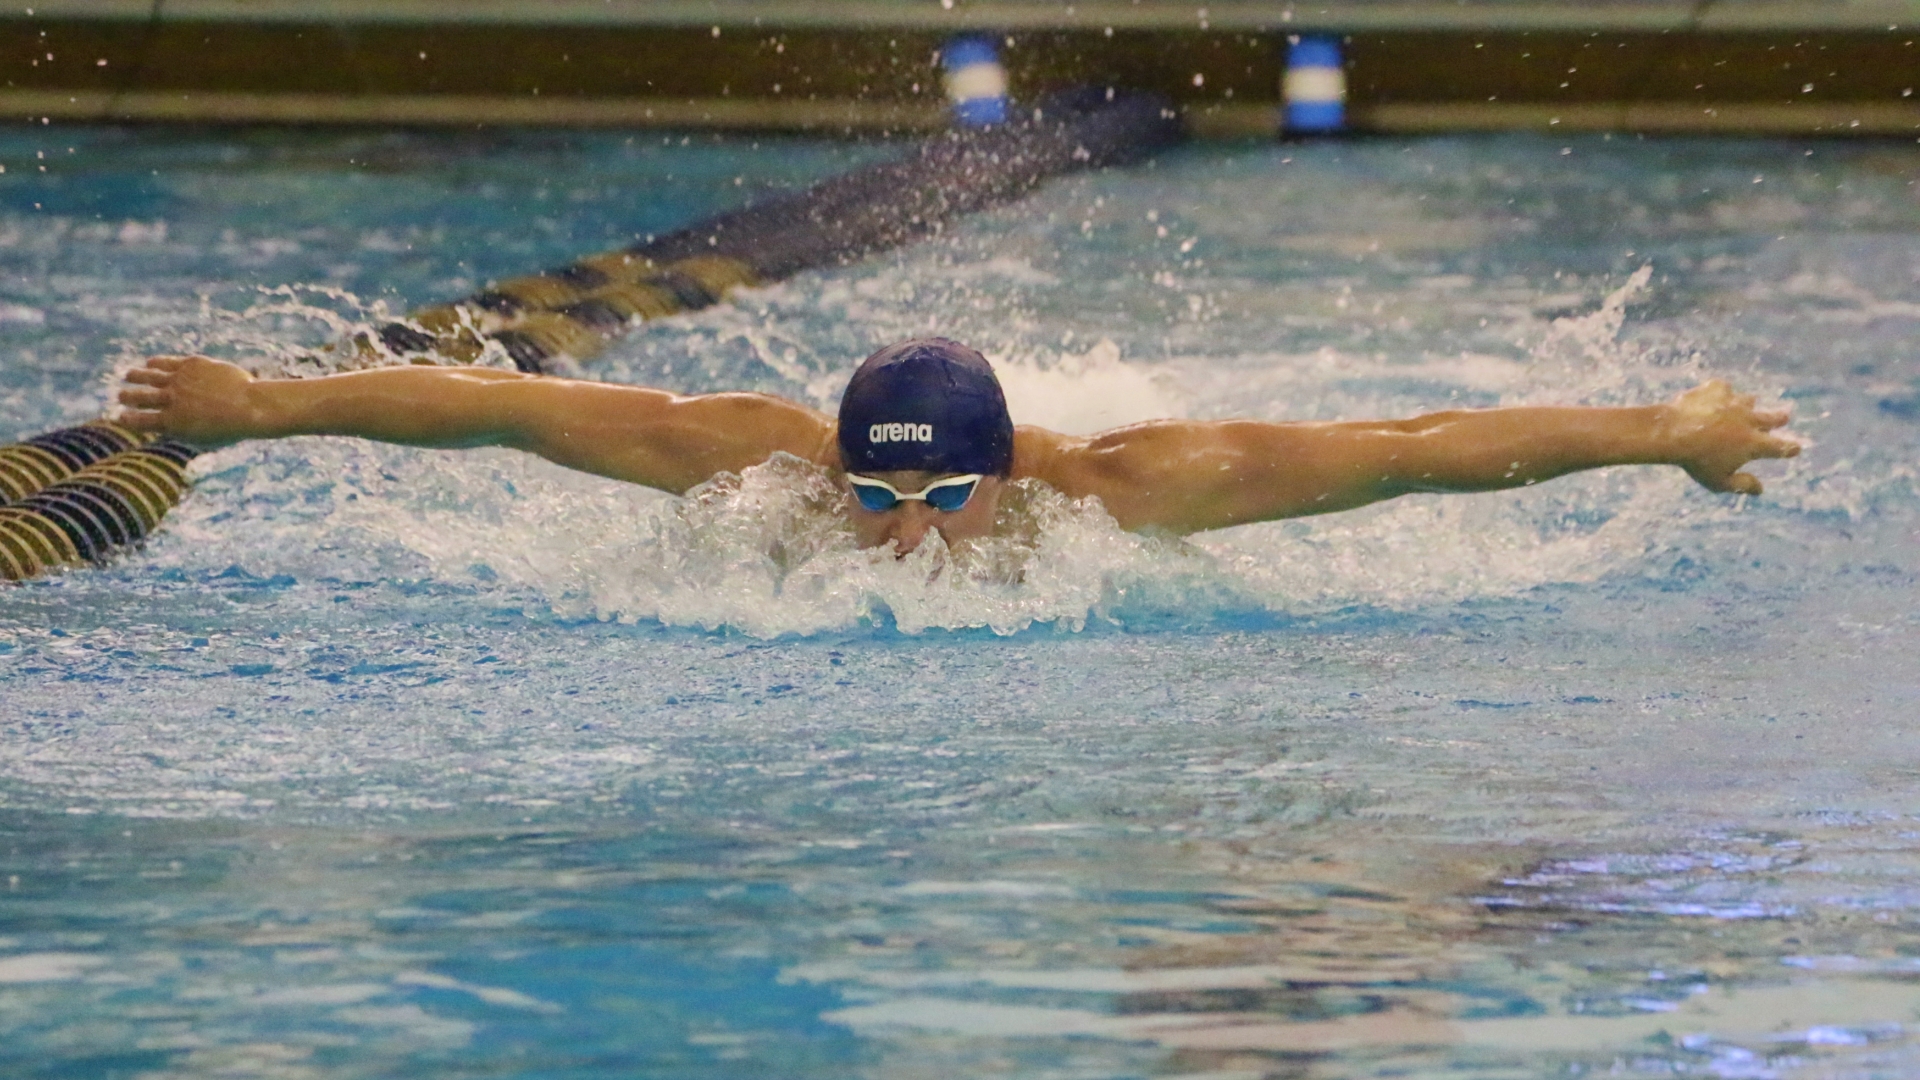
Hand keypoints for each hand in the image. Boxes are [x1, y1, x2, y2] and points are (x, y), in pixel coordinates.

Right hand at [115, 355, 262, 447]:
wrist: (251, 406)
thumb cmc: (231, 428)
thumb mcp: (202, 438)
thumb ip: (180, 433)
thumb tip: (164, 429)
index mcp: (172, 422)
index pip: (141, 420)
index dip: (127, 419)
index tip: (119, 417)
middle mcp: (171, 400)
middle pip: (141, 397)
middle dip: (128, 396)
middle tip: (121, 396)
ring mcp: (179, 380)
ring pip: (149, 376)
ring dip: (136, 376)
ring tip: (128, 376)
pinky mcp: (191, 364)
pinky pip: (167, 362)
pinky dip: (156, 363)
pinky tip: (150, 363)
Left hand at [1660, 380, 1799, 494]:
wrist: (1672, 432)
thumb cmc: (1695, 462)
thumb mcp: (1719, 482)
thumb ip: (1742, 484)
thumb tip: (1760, 490)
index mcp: (1754, 444)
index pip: (1781, 447)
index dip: (1790, 449)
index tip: (1796, 448)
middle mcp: (1750, 420)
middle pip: (1773, 418)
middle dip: (1780, 418)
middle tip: (1785, 415)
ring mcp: (1734, 402)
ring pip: (1749, 401)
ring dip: (1749, 405)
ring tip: (1747, 404)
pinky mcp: (1717, 389)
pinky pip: (1723, 389)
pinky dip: (1720, 393)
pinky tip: (1713, 396)